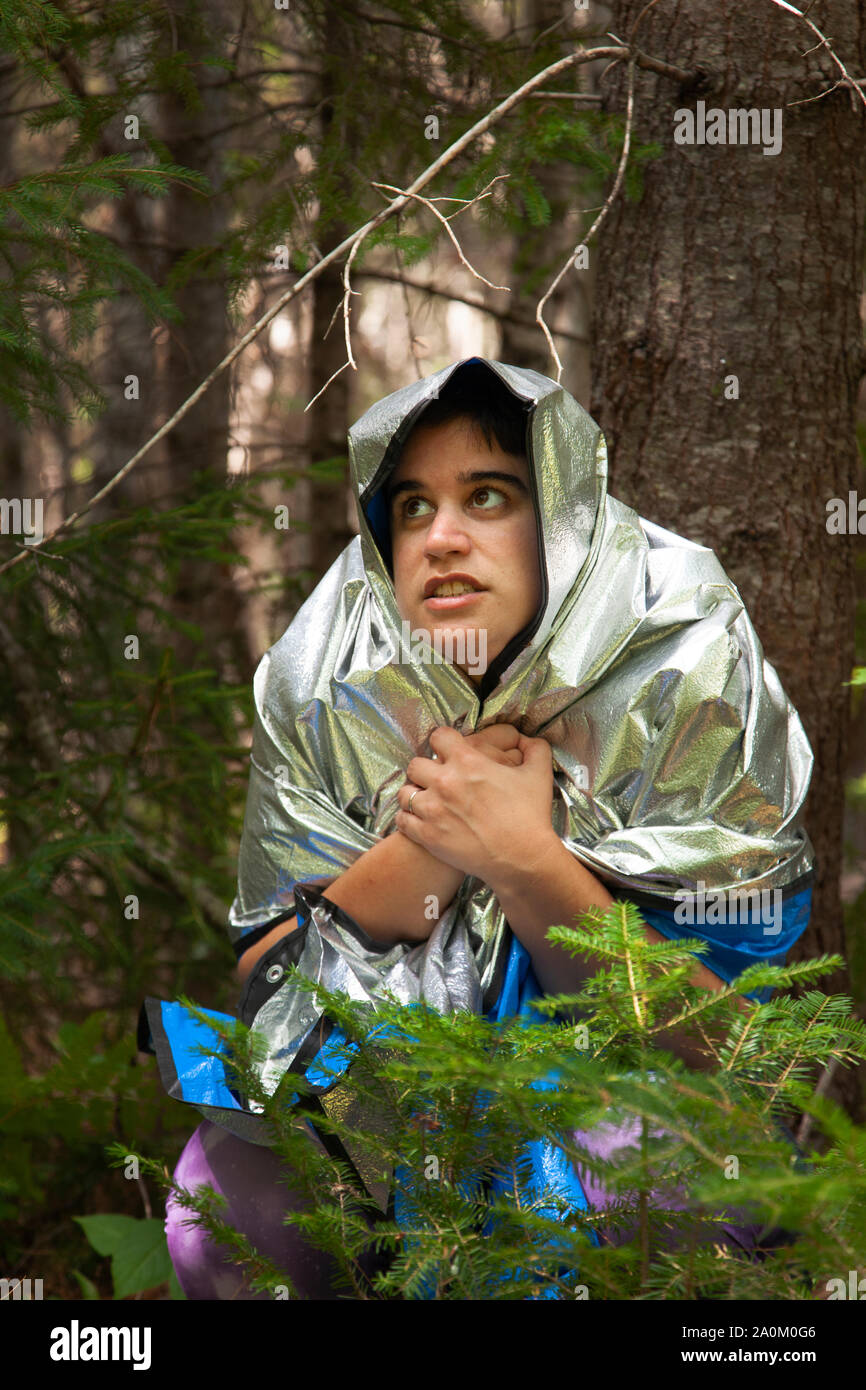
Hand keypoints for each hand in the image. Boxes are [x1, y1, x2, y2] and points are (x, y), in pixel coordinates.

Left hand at [395, 724, 556, 882]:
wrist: (521, 859)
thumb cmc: (530, 817)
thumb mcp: (539, 774)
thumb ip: (535, 749)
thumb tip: (526, 740)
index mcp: (467, 761)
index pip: (438, 736)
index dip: (444, 742)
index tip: (448, 751)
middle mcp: (444, 782)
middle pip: (415, 764)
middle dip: (425, 770)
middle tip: (436, 779)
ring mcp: (432, 810)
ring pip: (405, 793)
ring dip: (414, 794)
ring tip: (427, 801)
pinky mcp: (427, 835)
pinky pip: (402, 820)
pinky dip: (409, 819)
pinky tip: (420, 821)